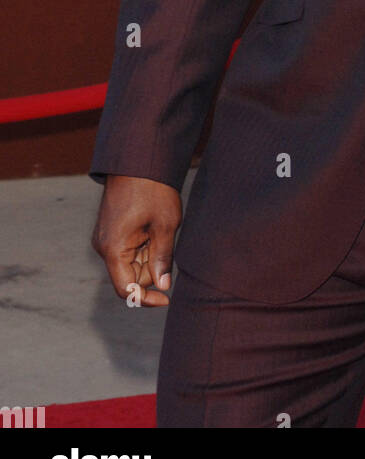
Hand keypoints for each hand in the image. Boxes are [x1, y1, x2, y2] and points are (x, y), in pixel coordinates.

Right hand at [91, 175, 181, 306]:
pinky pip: (127, 249)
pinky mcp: (110, 230)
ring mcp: (105, 237)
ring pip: (130, 262)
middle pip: (130, 276)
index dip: (146, 298)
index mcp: (113, 249)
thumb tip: (163, 286)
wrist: (138, 159)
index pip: (125, 289)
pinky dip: (143, 246)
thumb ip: (163, 258)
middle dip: (151, 269)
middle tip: (168, 242)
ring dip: (149, 255)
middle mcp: (103, 247)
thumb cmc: (153, 190)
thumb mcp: (166, 225)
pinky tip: (154, 228)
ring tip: (160, 229)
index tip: (167, 299)